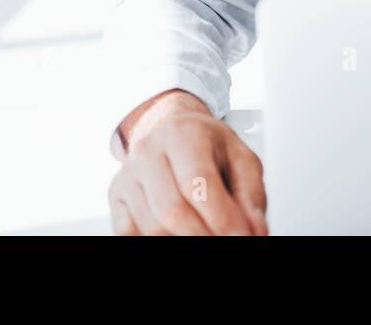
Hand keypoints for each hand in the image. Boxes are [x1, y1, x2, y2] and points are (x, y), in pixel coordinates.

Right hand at [107, 89, 267, 235]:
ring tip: (206, 235)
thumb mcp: (241, 158)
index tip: (241, 236)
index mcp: (183, 133)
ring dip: (180, 240)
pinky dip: (154, 241)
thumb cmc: (208, 146)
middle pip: (171, 209)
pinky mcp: (115, 195)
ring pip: (151, 226)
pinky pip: (128, 232)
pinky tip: (176, 234)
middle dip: (202, 236)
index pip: (198, 182)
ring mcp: (127, 173)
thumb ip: (252, 194)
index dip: (221, 217)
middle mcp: (149, 150)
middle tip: (225, 243)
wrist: (172, 129)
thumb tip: (255, 232)